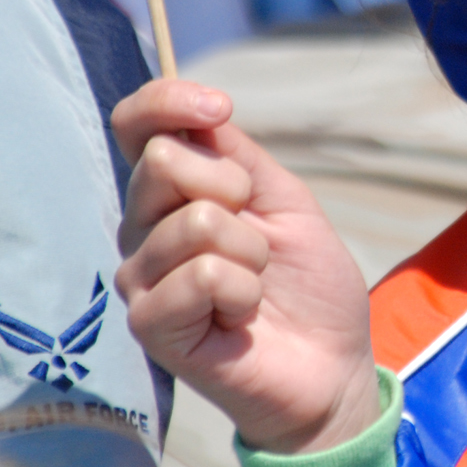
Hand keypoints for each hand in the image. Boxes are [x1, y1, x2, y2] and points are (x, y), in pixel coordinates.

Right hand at [112, 79, 380, 453]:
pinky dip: (244, 291)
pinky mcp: (151, 325)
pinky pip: (203, 275)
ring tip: (255, 285)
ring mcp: (141, 278)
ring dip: (252, 252)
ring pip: (196, 221)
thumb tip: (198, 112)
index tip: (219, 108)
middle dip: (235, 188)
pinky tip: (241, 316)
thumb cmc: (307, 284)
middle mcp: (143, 230)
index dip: (166, 101)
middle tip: (258, 238)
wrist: (332, 365)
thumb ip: (238, 156)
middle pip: (162, 161)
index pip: (134, 125)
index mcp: (171, 193)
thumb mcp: (285, 201)